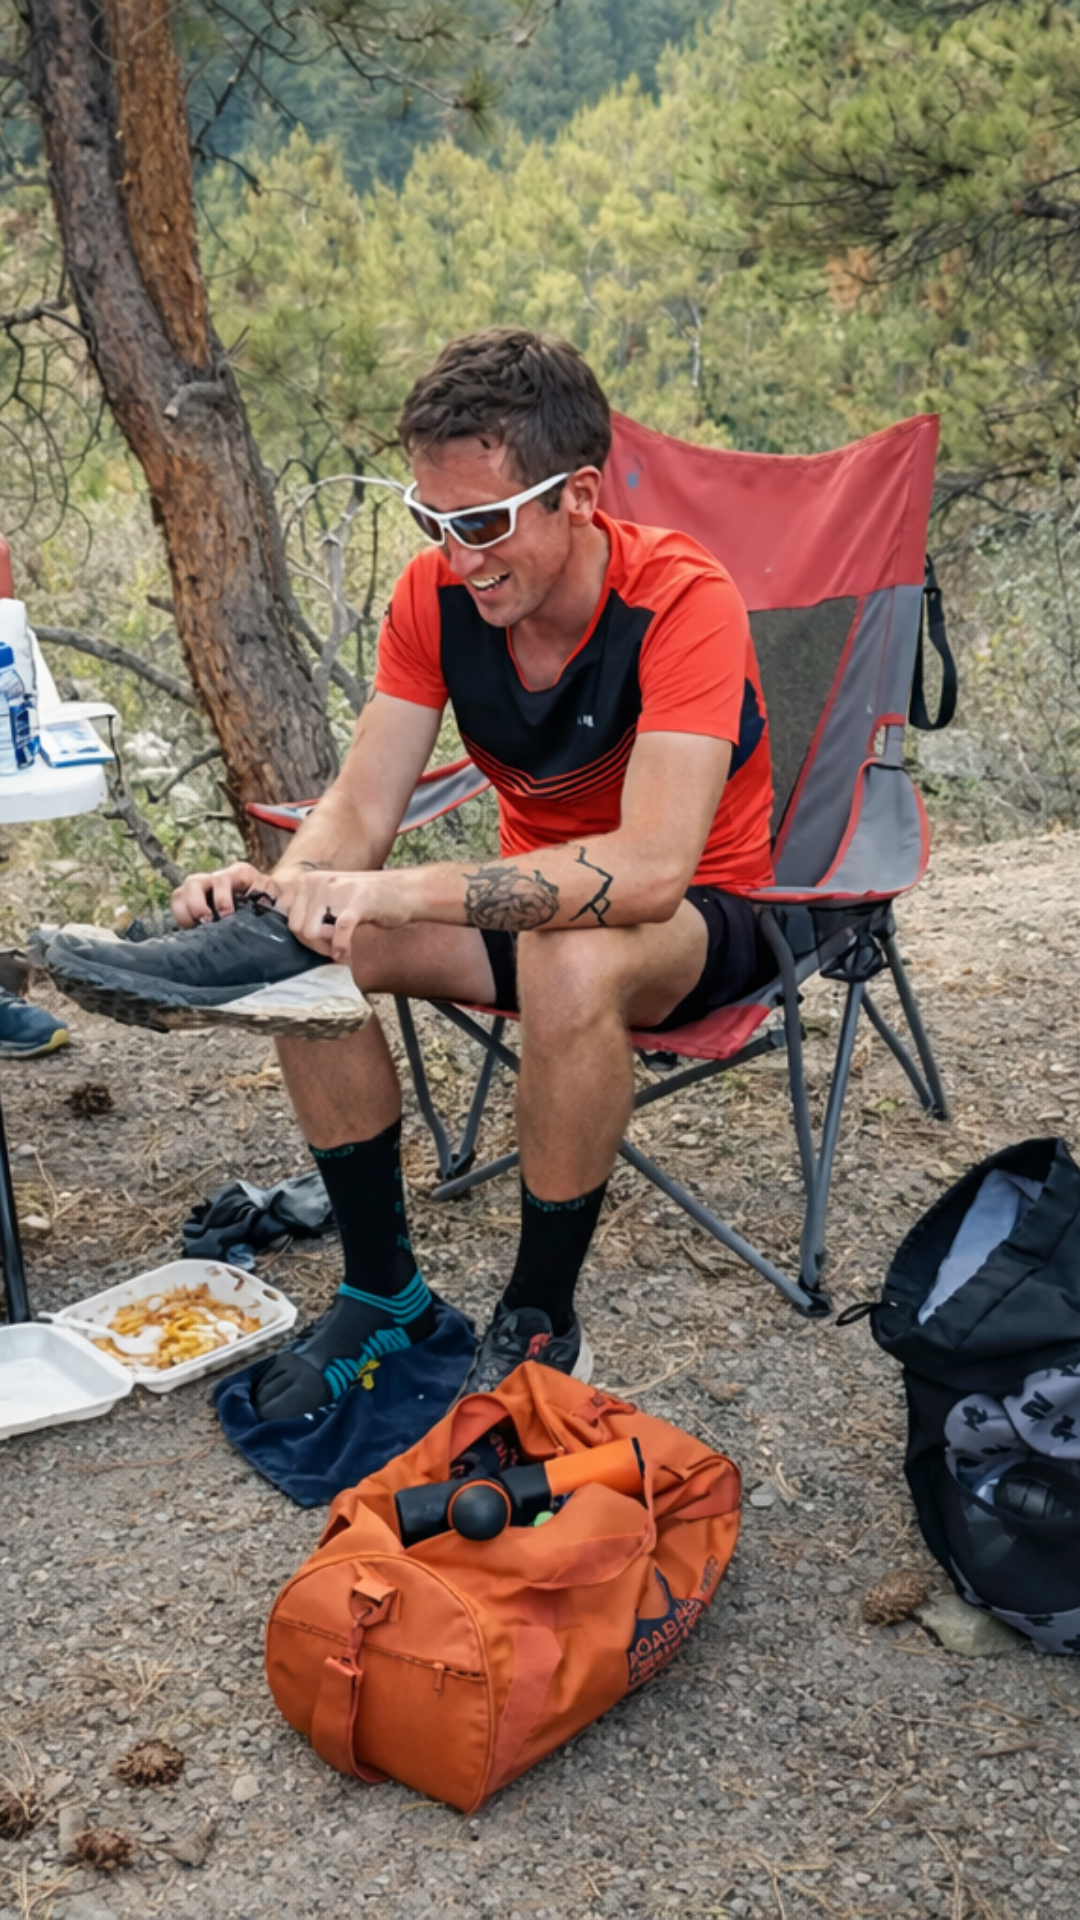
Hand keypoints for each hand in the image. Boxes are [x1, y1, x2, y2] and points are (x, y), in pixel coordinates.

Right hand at [170, 861, 271, 926]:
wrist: (274, 904)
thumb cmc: (276, 902)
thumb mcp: (279, 898)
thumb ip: (273, 900)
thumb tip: (265, 905)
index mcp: (241, 874)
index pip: (226, 878)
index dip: (222, 896)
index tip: (227, 915)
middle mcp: (218, 879)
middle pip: (196, 882)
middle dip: (197, 903)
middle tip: (209, 921)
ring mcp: (203, 889)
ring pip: (183, 890)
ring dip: (187, 909)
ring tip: (197, 926)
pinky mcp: (193, 903)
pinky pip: (177, 904)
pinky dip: (181, 915)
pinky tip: (191, 929)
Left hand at [281, 868, 410, 963]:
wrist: (404, 891)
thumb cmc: (368, 901)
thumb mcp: (332, 898)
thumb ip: (310, 911)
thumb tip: (293, 936)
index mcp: (309, 881)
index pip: (290, 920)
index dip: (306, 940)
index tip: (324, 944)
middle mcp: (319, 881)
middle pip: (298, 929)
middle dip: (316, 946)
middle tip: (334, 948)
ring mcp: (338, 889)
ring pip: (313, 932)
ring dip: (328, 948)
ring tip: (343, 947)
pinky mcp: (358, 901)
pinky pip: (339, 931)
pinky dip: (341, 947)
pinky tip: (346, 954)